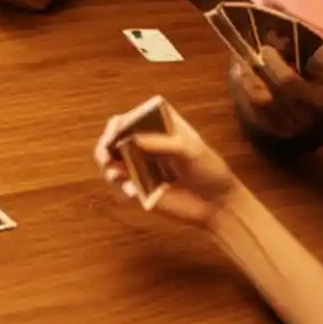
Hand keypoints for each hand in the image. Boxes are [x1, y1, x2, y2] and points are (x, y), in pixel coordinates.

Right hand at [95, 106, 237, 224]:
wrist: (217, 205)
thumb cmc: (210, 171)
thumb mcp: (191, 150)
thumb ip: (162, 143)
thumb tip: (130, 139)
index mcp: (161, 129)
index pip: (133, 118)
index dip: (120, 122)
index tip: (116, 130)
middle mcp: (147, 144)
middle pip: (116, 137)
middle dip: (106, 143)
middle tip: (105, 154)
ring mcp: (142, 166)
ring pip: (112, 159)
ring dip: (106, 164)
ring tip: (114, 174)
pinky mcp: (140, 187)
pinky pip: (121, 183)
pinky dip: (121, 185)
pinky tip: (133, 192)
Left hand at [229, 47, 322, 142]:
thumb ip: (306, 60)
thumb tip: (278, 45)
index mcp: (316, 102)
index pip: (286, 83)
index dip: (272, 64)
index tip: (264, 48)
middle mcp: (298, 119)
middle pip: (264, 97)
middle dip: (249, 75)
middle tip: (241, 58)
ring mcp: (287, 132)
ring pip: (256, 109)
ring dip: (243, 87)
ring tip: (237, 71)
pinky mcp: (279, 138)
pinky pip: (255, 119)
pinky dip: (245, 102)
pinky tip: (242, 88)